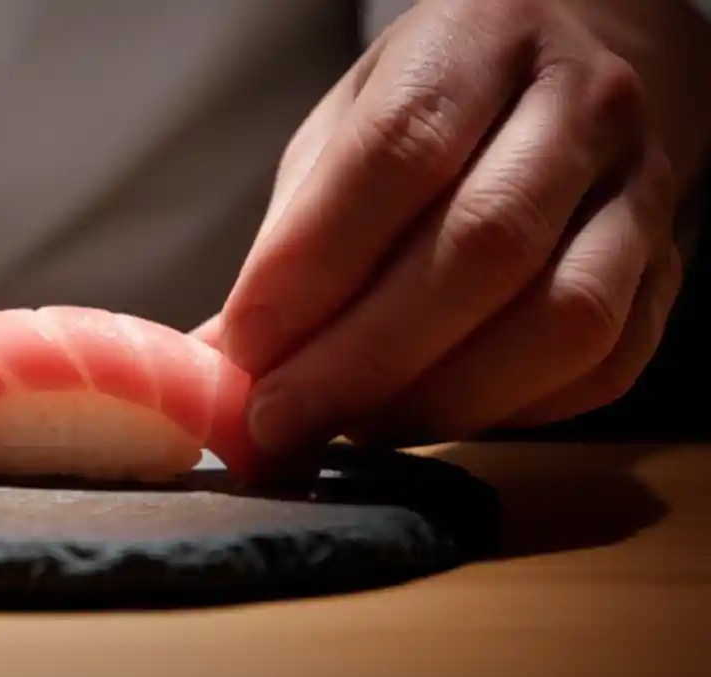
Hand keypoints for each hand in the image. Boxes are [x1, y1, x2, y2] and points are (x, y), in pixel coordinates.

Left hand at [217, 0, 710, 456]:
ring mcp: (641, 187)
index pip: (397, 153)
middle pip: (482, 247)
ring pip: (562, 319)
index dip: (313, 265)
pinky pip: (604, 363)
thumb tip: (220, 360)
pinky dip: (508, 411)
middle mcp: (579, 102)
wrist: (583, 65)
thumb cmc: (441, 101)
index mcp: (479, 36)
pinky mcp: (669, 267)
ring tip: (352, 426)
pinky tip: (434, 414)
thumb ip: (293, 233)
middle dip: (363, 357)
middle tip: (281, 417)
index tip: (246, 345)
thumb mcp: (349, 123)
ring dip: (439, 399)